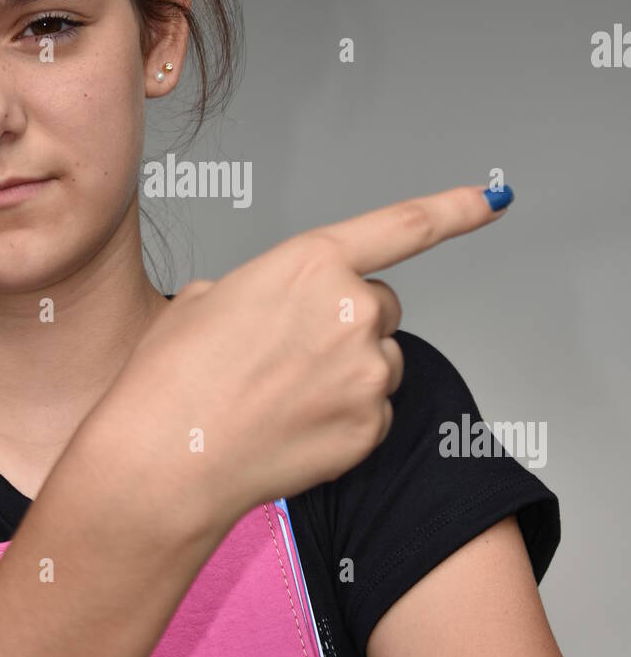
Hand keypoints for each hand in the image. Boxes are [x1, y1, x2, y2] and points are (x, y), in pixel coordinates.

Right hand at [92, 184, 510, 534]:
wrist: (164, 460)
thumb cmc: (172, 377)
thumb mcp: (205, 299)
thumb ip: (263, 289)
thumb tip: (271, 313)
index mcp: (312, 262)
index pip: (405, 225)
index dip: (457, 208)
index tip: (493, 197)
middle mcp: (353, 309)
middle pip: (382, 307)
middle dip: (348, 323)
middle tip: (289, 354)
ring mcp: (367, 372)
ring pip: (379, 363)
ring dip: (346, 373)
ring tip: (280, 397)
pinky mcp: (369, 427)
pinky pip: (372, 413)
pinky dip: (342, 420)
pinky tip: (290, 429)